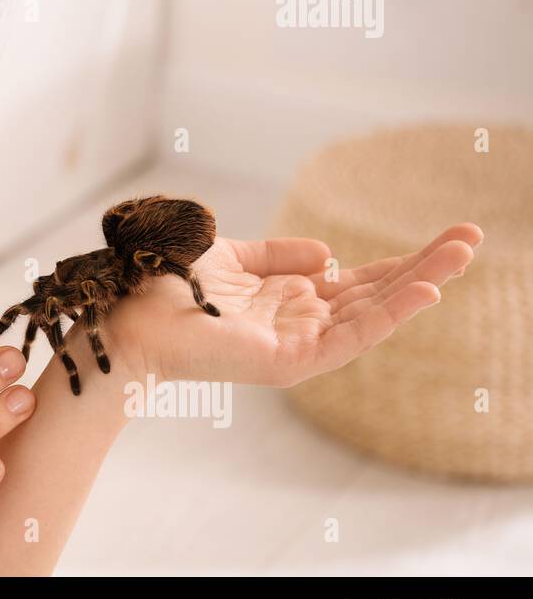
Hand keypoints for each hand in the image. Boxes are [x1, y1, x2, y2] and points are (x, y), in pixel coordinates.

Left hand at [101, 222, 481, 386]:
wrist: (125, 315)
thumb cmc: (164, 285)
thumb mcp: (230, 256)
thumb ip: (278, 256)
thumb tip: (329, 255)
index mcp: (289, 300)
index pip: (360, 281)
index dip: (401, 260)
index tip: (447, 236)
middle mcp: (300, 324)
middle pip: (376, 294)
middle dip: (425, 266)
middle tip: (473, 237)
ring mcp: (298, 345)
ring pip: (372, 314)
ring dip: (419, 283)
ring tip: (460, 255)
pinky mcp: (288, 361)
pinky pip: (349, 337)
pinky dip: (387, 313)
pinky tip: (422, 289)